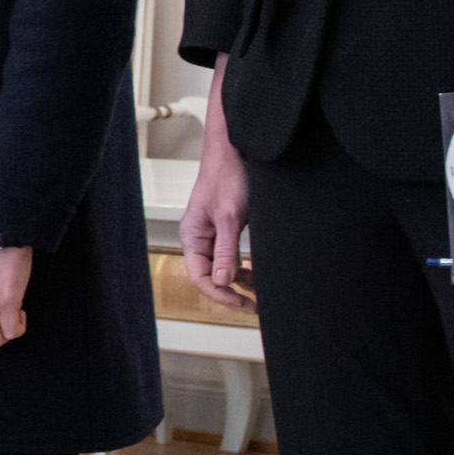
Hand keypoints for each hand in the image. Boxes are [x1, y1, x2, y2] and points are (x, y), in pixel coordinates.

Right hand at [180, 80, 254, 311]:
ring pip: (223, 267)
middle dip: (231, 293)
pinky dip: (245, 266)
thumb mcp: (230, 217)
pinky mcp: (228, 226)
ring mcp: (214, 232)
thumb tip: (221, 282)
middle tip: (254, 306)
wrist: (237, 148)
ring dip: (241, 282)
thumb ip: (225, 251)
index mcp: (192, 235)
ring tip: (260, 294)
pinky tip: (259, 272)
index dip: (220, 294)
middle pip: (211, 276)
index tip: (242, 303)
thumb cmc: (228, 175)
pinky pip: (232, 254)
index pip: (200, 277)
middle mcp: (200, 236)